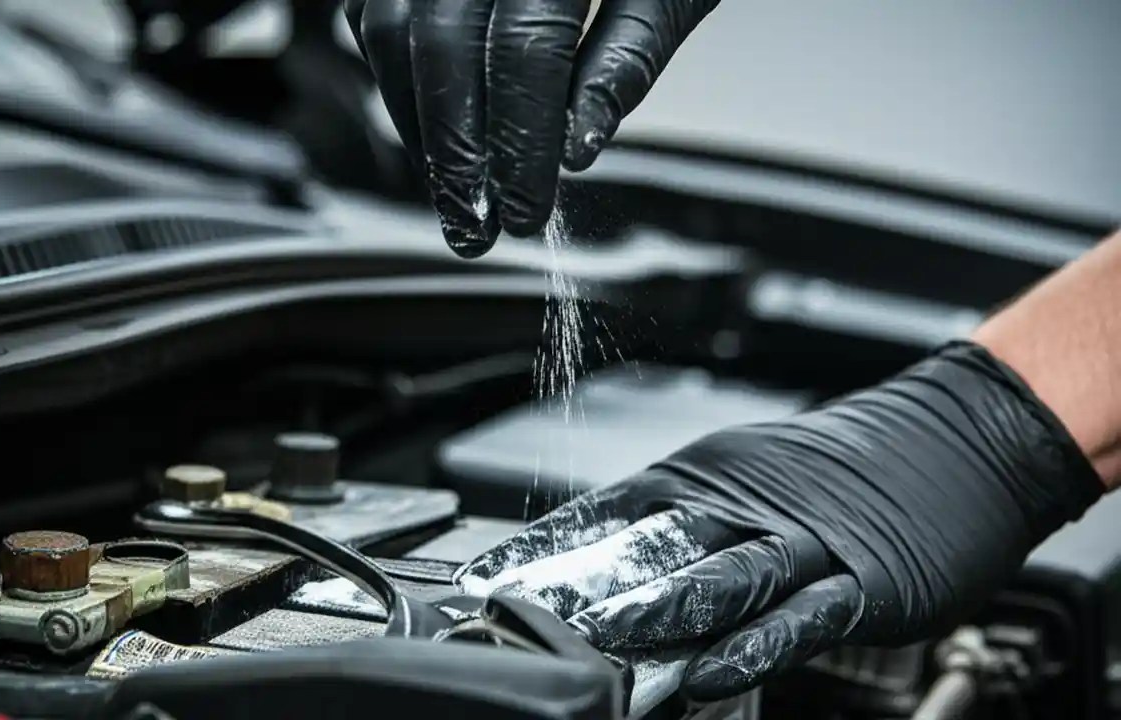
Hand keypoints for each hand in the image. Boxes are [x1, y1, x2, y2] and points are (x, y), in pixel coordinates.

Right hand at [343, 0, 722, 256]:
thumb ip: (625, 59)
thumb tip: (576, 149)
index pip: (524, 53)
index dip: (520, 145)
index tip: (528, 213)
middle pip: (439, 47)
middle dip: (453, 152)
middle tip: (474, 226)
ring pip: (390, 30)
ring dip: (417, 122)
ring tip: (453, 188)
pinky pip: (376, 9)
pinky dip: (398, 76)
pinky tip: (430, 125)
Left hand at [454, 342, 1101, 701]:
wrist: (955, 438)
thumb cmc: (843, 467)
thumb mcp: (747, 476)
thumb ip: (684, 521)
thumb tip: (609, 560)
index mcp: (707, 474)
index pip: (607, 510)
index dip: (544, 549)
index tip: (486, 580)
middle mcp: (744, 503)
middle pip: (650, 549)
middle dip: (582, 591)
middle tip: (523, 624)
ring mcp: (803, 542)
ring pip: (717, 580)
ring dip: (653, 616)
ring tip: (596, 647)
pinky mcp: (862, 582)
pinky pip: (799, 618)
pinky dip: (753, 645)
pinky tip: (710, 671)